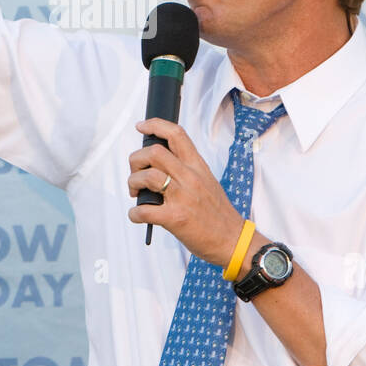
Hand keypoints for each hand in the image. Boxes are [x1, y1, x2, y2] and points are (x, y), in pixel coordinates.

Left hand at [127, 118, 243, 265]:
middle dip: (136, 160)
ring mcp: (182, 197)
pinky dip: (134, 213)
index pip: (176, 134)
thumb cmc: (217, 213)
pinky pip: (143, 210)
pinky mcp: (175, 219)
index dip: (155, 125)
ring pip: (146, 176)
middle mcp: (190, 178)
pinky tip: (137, 215)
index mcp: (197, 167)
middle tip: (136, 173)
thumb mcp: (207, 182)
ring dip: (133, 183)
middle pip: (154, 152)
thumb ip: (186, 170)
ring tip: (136, 193)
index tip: (141, 127)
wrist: (232, 240)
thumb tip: (157, 164)